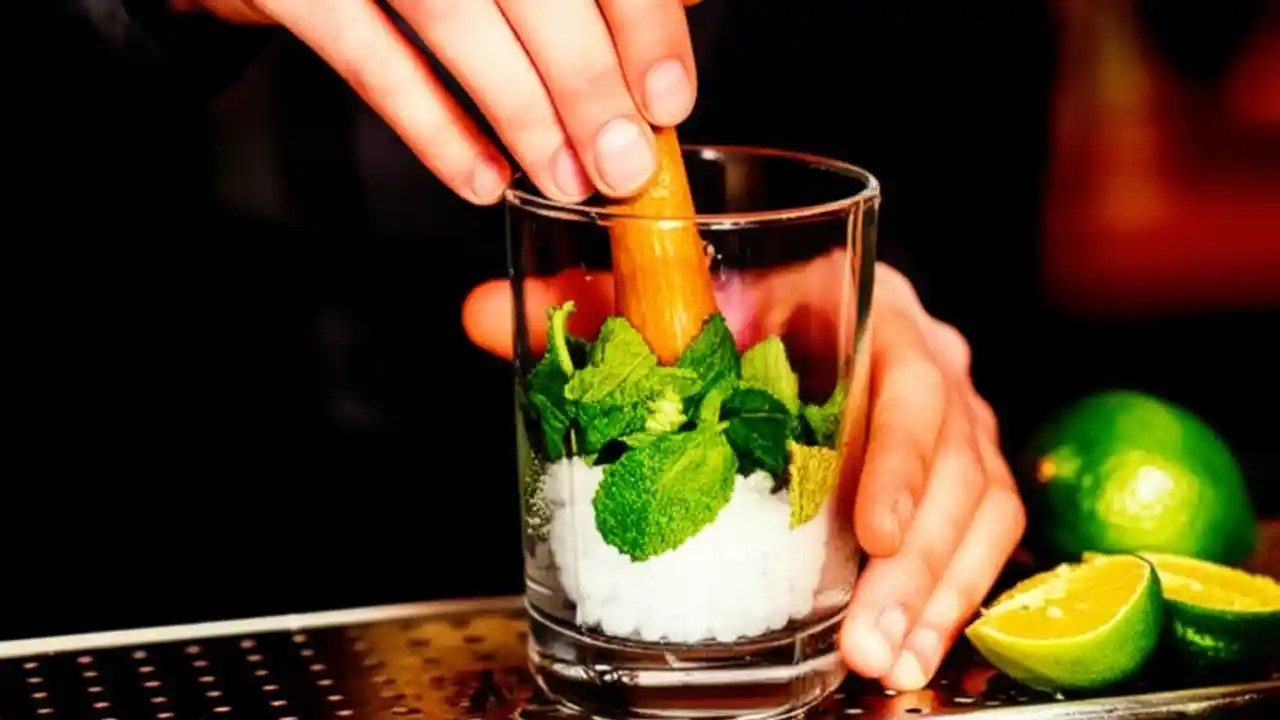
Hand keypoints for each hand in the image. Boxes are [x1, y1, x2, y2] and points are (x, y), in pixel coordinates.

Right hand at [177, 0, 700, 203]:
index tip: (667, 98)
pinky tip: (480, 178)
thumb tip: (681, 7)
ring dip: (522, 112)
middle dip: (588, 83)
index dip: (641, 21)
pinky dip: (431, 124)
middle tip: (624, 164)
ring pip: (455, 18)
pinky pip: (367, 58)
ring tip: (565, 181)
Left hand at [463, 258, 1026, 690]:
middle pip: (949, 461)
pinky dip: (954, 594)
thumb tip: (482, 313)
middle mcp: (927, 362)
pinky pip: (983, 534)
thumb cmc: (744, 305)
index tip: (863, 527)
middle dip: (913, 563)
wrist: (801, 306)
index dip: (894, 454)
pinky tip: (912, 647)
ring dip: (936, 594)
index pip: (907, 372)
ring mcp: (952, 422)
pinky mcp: (958, 474)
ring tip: (886, 660)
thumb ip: (589, 305)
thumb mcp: (677, 304)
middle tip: (865, 637)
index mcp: (868, 306)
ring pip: (976, 507)